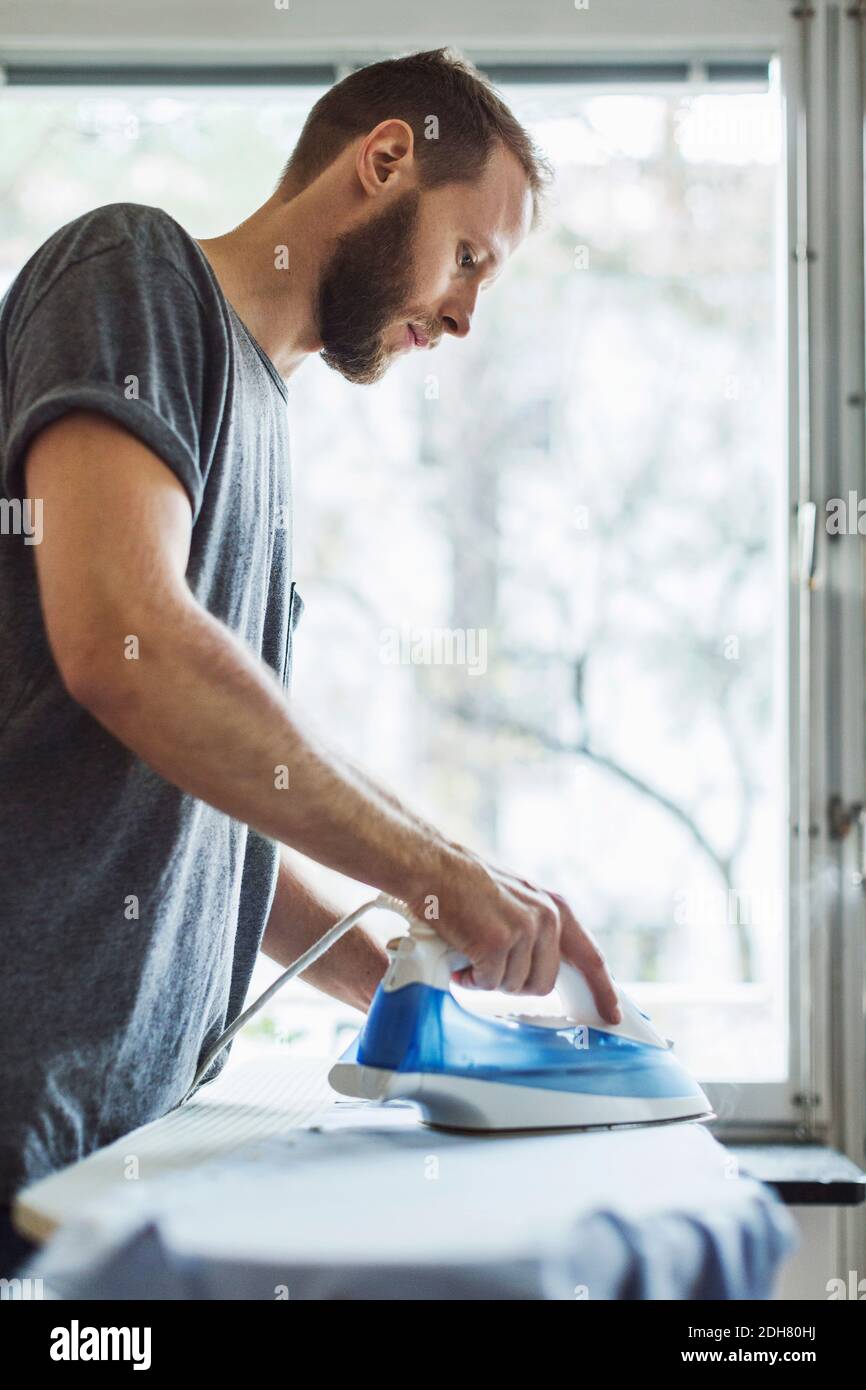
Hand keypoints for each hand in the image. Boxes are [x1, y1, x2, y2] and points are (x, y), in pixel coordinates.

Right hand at [407, 845, 620, 1023]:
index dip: (603, 989)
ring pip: (513, 987)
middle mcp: (546, 919)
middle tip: (491, 964)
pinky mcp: (497, 942)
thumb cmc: (469, 886)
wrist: (435, 867)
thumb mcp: (519, 899)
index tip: (611, 1014)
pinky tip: (461, 956)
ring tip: (472, 951)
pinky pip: (488, 983)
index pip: (590, 956)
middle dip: (515, 982)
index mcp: (556, 909)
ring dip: (488, 977)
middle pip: (543, 984)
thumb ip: (538, 929)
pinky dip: (470, 978)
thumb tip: (546, 972)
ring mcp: (523, 931)